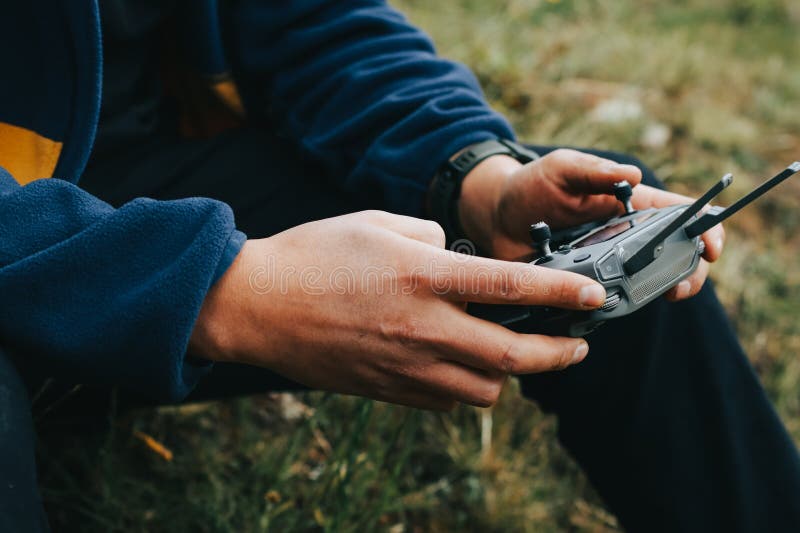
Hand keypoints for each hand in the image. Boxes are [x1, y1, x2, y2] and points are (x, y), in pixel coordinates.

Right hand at [190, 211, 607, 409]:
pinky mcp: (387, 389)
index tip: (595, 295)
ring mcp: (404, 365)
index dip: (562, 292)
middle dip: (559, 354)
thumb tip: (457, 256)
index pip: (511, 288)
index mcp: (422, 276)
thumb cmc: (313, 255)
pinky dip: (464, 386)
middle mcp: (421, 326)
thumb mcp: (374, 222)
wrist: (256, 305)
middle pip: (511, 358)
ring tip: (510, 355)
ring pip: (482, 390)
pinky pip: (443, 400)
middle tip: (577, 346)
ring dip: (508, 376)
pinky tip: (459, 365)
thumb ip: (429, 237)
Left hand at [457, 149, 724, 300]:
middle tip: (680, 287)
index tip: (711, 248)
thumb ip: (594, 171)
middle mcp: (626, 236)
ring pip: (648, 282)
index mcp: (629, 204)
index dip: (704, 229)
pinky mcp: (585, 286)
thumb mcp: (562, 168)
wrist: (495, 216)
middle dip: (689, 271)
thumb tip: (634, 177)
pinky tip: (613, 310)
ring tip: (657, 297)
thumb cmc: (532, 184)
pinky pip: (610, 301)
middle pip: (675, 255)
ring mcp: (608, 263)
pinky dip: (618, 307)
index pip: (678, 214)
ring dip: (659, 292)